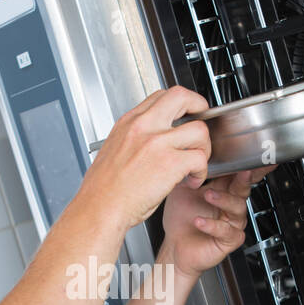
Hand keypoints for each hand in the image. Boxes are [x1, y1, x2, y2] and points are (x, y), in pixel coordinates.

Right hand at [76, 87, 211, 230]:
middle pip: (182, 97)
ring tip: (196, 163)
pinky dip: (201, 172)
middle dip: (199, 106)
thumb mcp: (112, 151)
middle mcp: (143, 127)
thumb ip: (133, 140)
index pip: (160, 97)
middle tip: (202, 121)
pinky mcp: (170, 163)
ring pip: (200, 129)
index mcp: (128, 123)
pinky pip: (200, 158)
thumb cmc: (103, 190)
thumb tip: (149, 144)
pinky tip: (191, 181)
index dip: (179, 104)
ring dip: (204, 148)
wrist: (99, 208)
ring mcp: (157, 143)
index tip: (185, 113)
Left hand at [159, 165, 276, 279]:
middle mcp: (230, 206)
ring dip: (223, 200)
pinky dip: (212, 225)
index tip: (256, 157)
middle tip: (243, 172)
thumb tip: (194, 153)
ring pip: (237, 208)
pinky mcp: (229, 240)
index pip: (238, 175)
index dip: (249, 166)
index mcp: (223, 191)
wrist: (174, 246)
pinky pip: (227, 231)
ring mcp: (232, 223)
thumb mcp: (184, 190)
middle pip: (244, 188)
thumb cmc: (180, 220)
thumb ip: (193, 173)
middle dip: (245, 179)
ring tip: (208, 195)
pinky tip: (199, 221)